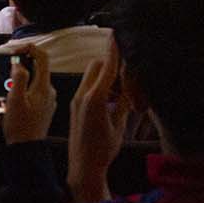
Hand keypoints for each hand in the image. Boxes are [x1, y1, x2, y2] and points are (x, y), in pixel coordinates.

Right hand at [1, 45, 54, 144]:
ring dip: (22, 81)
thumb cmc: (21, 128)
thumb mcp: (15, 101)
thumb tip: (19, 65)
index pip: (43, 57)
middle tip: (8, 74)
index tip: (17, 52)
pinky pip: (35, 92)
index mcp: (44, 87)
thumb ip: (18, 79)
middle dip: (22, 67)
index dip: (30, 49)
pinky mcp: (44, 108)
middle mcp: (49, 92)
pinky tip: (16, 102)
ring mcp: (48, 100)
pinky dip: (25, 91)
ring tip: (10, 93)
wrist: (27, 149)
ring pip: (35, 81)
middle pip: (38, 68)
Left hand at [66, 39, 126, 202]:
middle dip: (110, 64)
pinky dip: (99, 86)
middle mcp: (83, 96)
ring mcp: (76, 100)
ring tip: (119, 91)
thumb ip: (123, 102)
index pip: (107, 68)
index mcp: (95, 99)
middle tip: (125, 74)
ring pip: (91, 76)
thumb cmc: (103, 150)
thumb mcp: (119, 125)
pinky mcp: (74, 106)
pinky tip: (109, 100)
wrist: (82, 167)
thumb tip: (129, 85)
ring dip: (105, 76)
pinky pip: (87, 86)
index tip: (117, 35)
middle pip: (97, 66)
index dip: (113, 51)